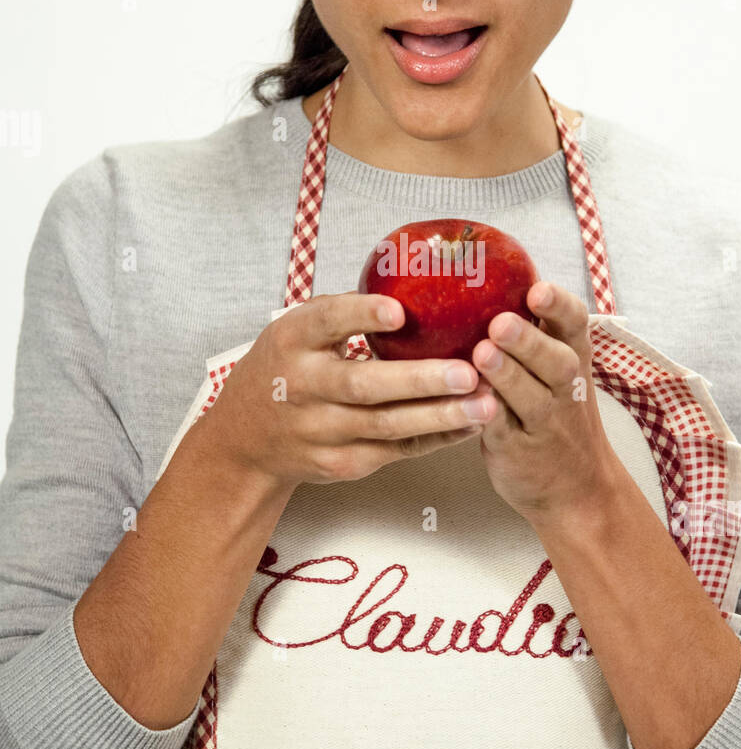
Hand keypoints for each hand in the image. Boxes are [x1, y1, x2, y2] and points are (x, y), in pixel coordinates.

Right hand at [197, 291, 489, 489]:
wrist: (246, 440)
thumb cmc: (286, 369)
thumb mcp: (297, 330)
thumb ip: (343, 314)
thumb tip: (418, 285)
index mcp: (291, 340)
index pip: (325, 323)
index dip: (361, 316)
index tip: (399, 312)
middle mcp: (303, 387)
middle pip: (363, 385)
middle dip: (420, 380)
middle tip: (468, 372)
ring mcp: (321, 431)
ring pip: (387, 426)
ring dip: (441, 415)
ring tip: (485, 403)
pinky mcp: (341, 463)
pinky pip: (396, 450)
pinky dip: (436, 439)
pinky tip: (469, 425)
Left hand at [470, 281, 622, 531]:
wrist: (578, 491)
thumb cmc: (556, 417)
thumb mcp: (558, 374)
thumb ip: (533, 335)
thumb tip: (479, 283)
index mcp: (572, 359)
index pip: (575, 324)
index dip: (559, 306)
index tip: (537, 290)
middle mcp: (565, 388)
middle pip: (557, 361)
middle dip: (530, 341)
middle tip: (501, 323)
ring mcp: (544, 422)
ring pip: (531, 397)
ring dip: (507, 375)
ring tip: (482, 355)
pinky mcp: (517, 450)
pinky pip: (500, 430)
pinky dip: (484, 415)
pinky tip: (464, 399)